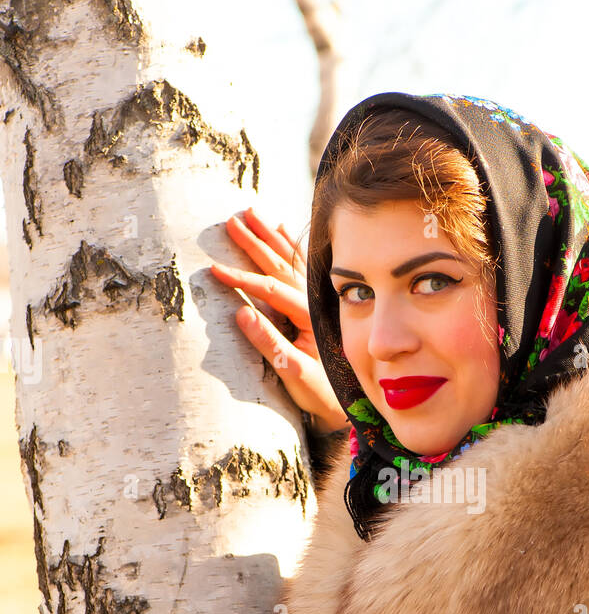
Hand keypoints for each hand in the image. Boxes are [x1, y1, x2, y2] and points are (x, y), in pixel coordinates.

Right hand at [209, 206, 348, 435]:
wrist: (349, 400)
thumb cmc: (322, 391)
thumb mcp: (294, 373)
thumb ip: (269, 343)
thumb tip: (241, 313)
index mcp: (310, 316)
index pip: (271, 289)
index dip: (242, 279)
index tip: (214, 269)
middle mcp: (316, 301)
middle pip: (281, 265)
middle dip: (255, 242)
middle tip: (232, 221)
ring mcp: (317, 299)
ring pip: (291, 260)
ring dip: (270, 236)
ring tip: (251, 213)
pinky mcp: (316, 302)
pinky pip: (303, 266)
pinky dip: (290, 247)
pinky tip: (281, 229)